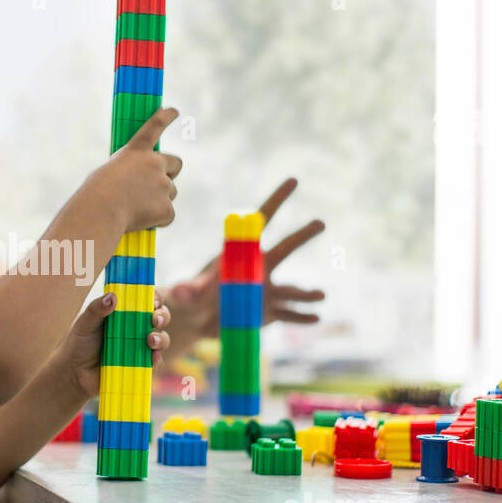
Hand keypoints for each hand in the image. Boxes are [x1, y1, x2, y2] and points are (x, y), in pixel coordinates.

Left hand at [58, 289, 170, 397]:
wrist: (75, 373)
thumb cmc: (79, 343)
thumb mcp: (85, 323)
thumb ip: (97, 308)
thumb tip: (112, 297)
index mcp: (125, 312)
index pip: (145, 300)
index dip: (153, 297)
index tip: (152, 300)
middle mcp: (136, 327)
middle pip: (159, 317)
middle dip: (162, 316)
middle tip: (155, 319)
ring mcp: (140, 346)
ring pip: (161, 338)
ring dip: (160, 338)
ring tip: (150, 340)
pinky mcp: (141, 364)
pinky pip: (155, 361)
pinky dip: (156, 359)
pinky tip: (152, 357)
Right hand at [88, 107, 182, 233]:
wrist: (100, 212)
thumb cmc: (95, 195)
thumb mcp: (108, 174)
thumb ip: (127, 174)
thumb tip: (136, 191)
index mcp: (136, 151)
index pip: (154, 127)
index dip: (165, 117)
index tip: (173, 110)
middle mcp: (154, 164)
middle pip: (176, 164)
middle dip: (170, 172)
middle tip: (159, 183)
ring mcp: (163, 185)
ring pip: (170, 192)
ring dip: (160, 199)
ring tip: (137, 208)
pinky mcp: (166, 207)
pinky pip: (168, 214)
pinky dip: (158, 219)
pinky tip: (141, 221)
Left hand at [162, 178, 324, 355]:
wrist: (200, 321)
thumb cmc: (195, 298)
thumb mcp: (189, 295)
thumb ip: (188, 292)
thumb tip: (179, 292)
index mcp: (241, 253)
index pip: (261, 221)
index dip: (276, 200)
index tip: (293, 181)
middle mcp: (259, 268)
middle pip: (285, 249)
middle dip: (302, 236)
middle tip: (321, 222)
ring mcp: (267, 291)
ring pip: (291, 289)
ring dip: (306, 293)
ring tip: (322, 295)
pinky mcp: (269, 313)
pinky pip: (289, 314)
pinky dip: (301, 317)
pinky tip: (316, 319)